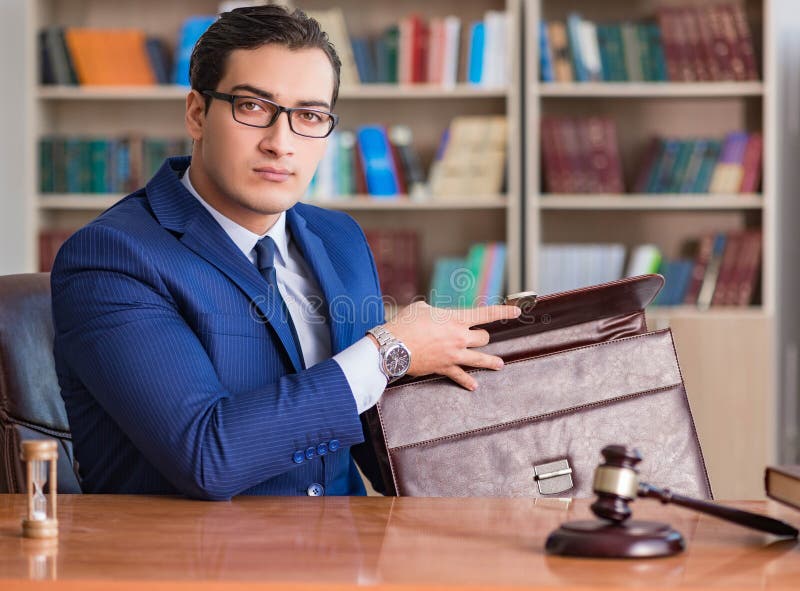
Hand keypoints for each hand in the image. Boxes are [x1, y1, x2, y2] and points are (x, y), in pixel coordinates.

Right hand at [378, 301, 521, 390]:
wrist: (392, 346)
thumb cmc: (405, 323)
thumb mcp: (422, 308)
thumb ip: (436, 311)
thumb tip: (436, 316)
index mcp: (456, 318)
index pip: (487, 314)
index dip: (505, 311)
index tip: (517, 311)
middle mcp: (459, 337)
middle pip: (484, 338)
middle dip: (482, 336)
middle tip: (478, 337)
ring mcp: (454, 354)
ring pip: (480, 358)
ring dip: (491, 362)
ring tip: (500, 365)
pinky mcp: (445, 368)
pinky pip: (461, 377)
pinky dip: (467, 382)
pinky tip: (475, 386)